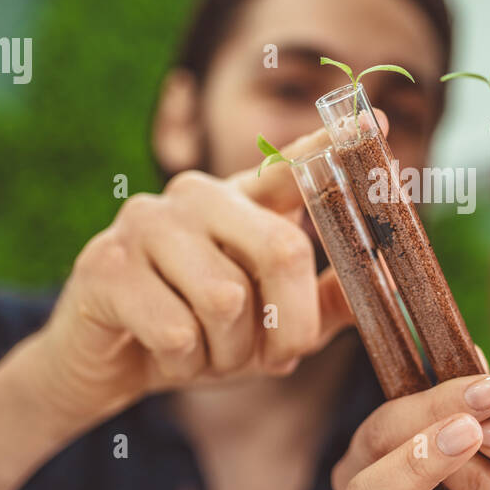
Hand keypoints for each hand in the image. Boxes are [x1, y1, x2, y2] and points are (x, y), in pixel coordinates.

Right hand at [25, 122, 363, 427]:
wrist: (103, 367)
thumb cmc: (195, 337)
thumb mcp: (266, 326)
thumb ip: (321, 303)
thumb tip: (386, 284)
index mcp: (238, 202)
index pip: (291, 168)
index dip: (334, 146)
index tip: (375, 122)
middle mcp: (195, 196)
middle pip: (282, 249)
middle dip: (291, 323)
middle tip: (278, 357)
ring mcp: (146, 221)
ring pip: (227, 300)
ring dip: (227, 352)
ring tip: (204, 353)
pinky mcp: (106, 264)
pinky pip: (177, 330)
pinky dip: (185, 363)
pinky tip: (165, 353)